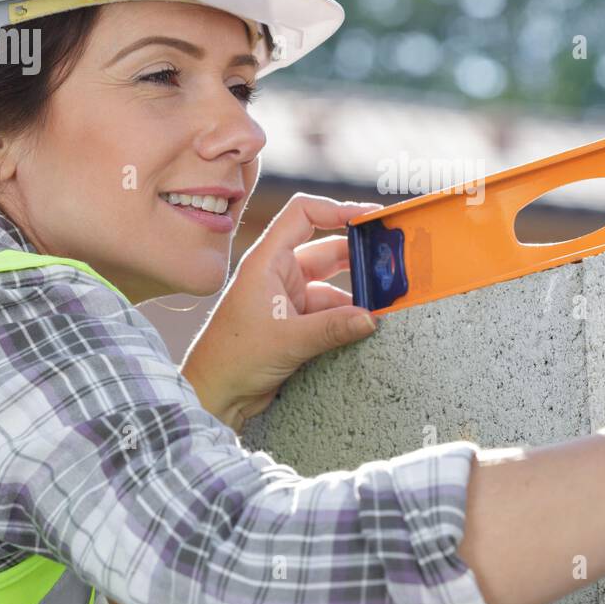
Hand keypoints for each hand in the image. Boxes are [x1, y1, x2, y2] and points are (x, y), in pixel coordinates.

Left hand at [180, 193, 383, 431]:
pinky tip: (366, 325)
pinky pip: (328, 310)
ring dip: (355, 292)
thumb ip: (333, 328)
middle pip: (326, 249)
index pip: (303, 214)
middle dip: (357, 255)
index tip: (370, 218)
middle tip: (390, 261)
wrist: (214, 394)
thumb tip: (372, 318)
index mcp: (267, 261)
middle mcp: (277, 273)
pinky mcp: (293, 321)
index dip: (337, 209)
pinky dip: (347, 315)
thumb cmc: (234, 358)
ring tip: (385, 300)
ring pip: (331, 284)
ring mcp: (286, 297)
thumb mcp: (288, 340)